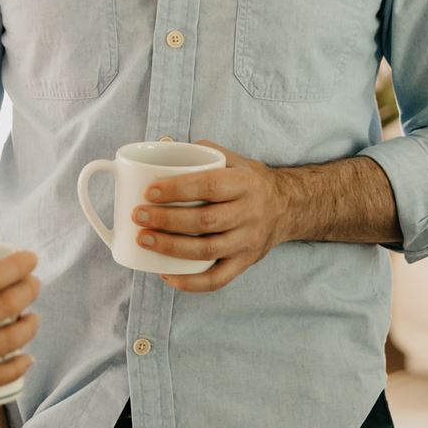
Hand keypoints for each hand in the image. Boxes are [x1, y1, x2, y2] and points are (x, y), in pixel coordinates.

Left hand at [133, 141, 291, 292]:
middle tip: (139, 216)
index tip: (149, 191)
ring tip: (144, 239)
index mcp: (245, 183)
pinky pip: (217, 279)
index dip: (178, 189)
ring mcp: (248, 241)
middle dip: (167, 220)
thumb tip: (162, 145)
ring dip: (172, 248)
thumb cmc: (248, 181)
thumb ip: (201, 152)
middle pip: (205, 221)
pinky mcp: (245, 263)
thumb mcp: (233, 159)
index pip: (210, 186)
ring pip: (208, 251)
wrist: (287, 207)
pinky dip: (190, 282)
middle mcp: (250, 213)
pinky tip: (166, 275)